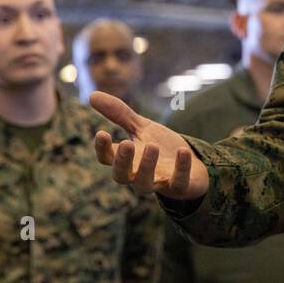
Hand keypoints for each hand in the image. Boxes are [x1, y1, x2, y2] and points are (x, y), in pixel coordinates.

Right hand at [90, 92, 209, 200]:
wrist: (192, 167)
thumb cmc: (160, 147)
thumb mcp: (142, 128)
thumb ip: (119, 114)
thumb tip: (92, 95)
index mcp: (127, 160)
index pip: (107, 158)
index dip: (102, 149)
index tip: (101, 133)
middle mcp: (138, 175)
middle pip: (121, 176)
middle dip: (122, 161)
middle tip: (127, 144)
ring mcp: (158, 183)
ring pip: (144, 184)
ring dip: (147, 166)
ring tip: (152, 146)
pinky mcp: (179, 187)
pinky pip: (178, 183)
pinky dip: (180, 168)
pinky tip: (183, 151)